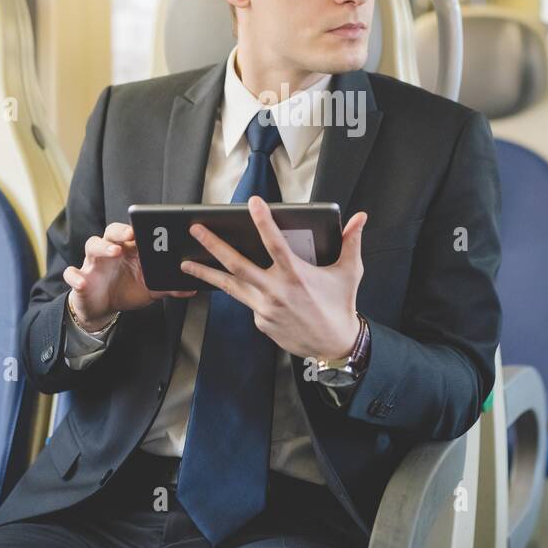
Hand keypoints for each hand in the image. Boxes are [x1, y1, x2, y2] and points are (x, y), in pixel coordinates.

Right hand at [63, 222, 195, 329]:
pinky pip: (72, 274)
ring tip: (113, 251)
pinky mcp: (80, 279)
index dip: (138, 228)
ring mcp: (93, 263)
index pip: (131, 232)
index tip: (149, 229)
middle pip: (111, 232)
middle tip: (131, 235)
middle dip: (120, 232)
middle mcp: (109, 251)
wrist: (103, 308)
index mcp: (128, 250)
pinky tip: (81, 282)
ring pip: (92, 246)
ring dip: (101, 247)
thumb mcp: (150, 290)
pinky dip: (75, 277)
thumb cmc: (126, 290)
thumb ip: (168, 287)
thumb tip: (190, 288)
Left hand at [179, 196, 365, 360]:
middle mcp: (276, 290)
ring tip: (186, 263)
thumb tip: (361, 218)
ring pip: (230, 286)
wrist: (334, 344)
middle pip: (237, 264)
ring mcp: (265, 308)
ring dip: (206, 274)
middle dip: (213, 245)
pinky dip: (242, 291)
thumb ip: (351, 242)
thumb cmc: (341, 305)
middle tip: (195, 230)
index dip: (263, 220)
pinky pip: (248, 301)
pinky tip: (234, 284)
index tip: (252, 203)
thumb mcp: (350, 271)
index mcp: (296, 274)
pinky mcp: (261, 321)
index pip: (274, 242)